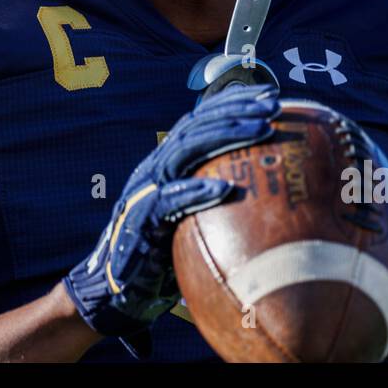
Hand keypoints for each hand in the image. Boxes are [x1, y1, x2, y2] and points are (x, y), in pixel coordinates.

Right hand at [63, 83, 280, 344]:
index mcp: (166, 163)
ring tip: (260, 129)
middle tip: (273, 104)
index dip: (232, 103)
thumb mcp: (193, 218)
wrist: (113, 292)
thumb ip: (216, 197)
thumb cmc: (161, 255)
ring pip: (184, 152)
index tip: (269, 94)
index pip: (200, 121)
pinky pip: (167, 202)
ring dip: (224, 136)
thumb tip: (266, 190)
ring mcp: (144, 193)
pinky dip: (195, 192)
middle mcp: (154, 169)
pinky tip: (225, 188)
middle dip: (235, 110)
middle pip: (195, 127)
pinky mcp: (139, 223)